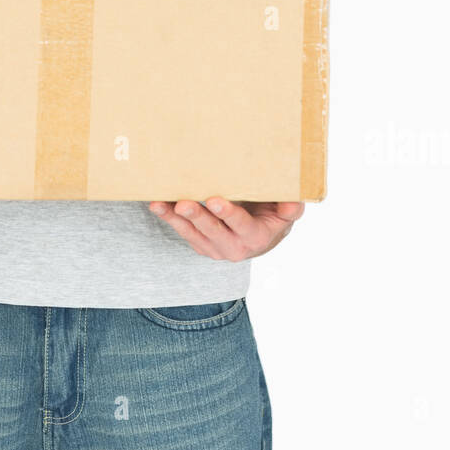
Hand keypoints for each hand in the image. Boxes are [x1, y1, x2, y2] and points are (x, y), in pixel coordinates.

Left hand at [148, 198, 303, 259]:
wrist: (261, 232)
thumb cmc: (274, 214)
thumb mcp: (288, 212)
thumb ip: (292, 208)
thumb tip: (291, 203)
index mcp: (257, 238)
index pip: (243, 227)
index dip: (229, 215)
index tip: (215, 201)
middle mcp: (234, 248)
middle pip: (213, 232)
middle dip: (197, 217)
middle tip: (183, 204)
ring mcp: (215, 248)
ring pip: (193, 234)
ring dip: (175, 219)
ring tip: (160, 205)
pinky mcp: (201, 244)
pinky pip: (183, 232)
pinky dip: (169, 219)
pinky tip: (157, 205)